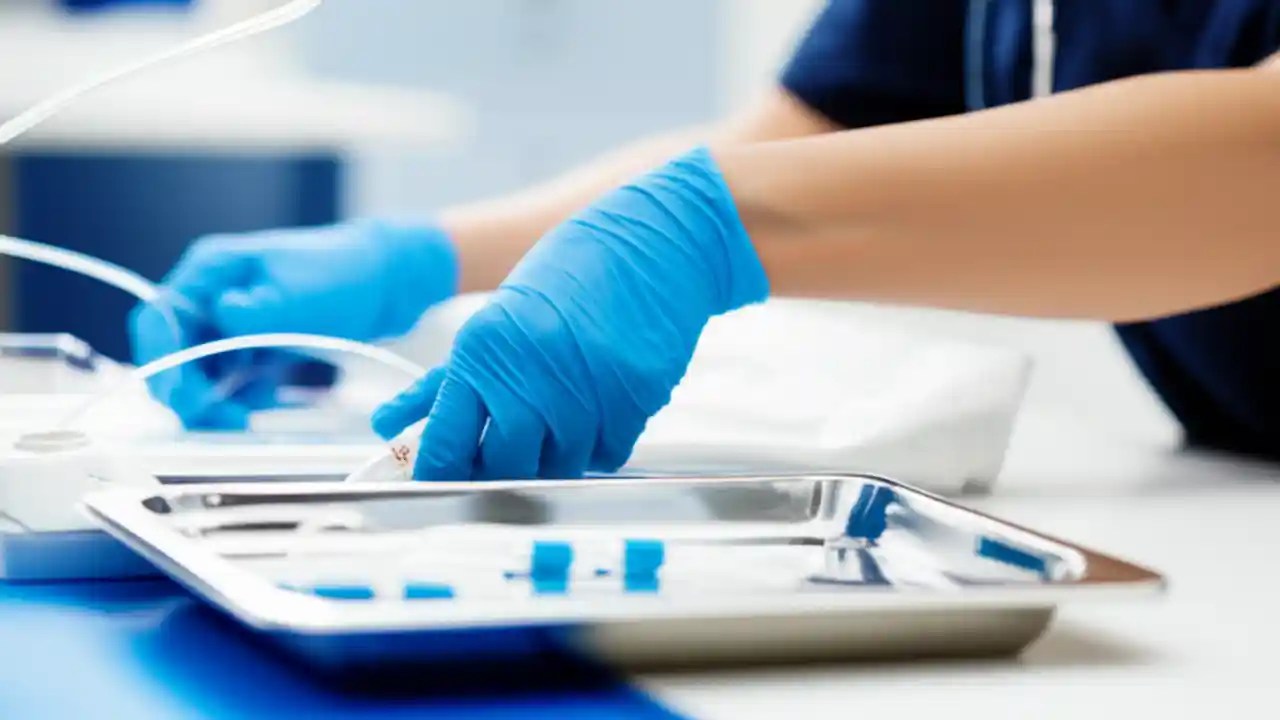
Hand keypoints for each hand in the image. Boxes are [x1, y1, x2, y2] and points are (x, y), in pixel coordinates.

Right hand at [130, 220, 456, 428]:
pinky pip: (231, 381)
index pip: (160, 318)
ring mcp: (231, 323)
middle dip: (188, 391)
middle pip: (174, 352)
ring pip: (199, 372)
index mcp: (211, 271)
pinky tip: (268, 399)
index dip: (162, 360)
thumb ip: (258, 308)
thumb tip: (221, 313)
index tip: (185, 396)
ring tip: (245, 420)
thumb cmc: (346, 274)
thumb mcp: (302, 293)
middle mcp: (212, 296)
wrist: (388, 282)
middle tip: (223, 421)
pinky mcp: (253, 347)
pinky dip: (242, 397)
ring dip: (214, 401)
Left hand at [372, 147, 768, 479]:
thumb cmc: (573, 271)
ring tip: (565, 401)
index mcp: (484, 349)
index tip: (438, 481)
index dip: (439, 473)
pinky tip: (601, 397)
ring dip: (558, 450)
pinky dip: (600, 440)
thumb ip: (445, 381)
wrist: (654, 239)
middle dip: (503, 465)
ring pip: (561, 467)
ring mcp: (587, 391)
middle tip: (512, 440)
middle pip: (503, 468)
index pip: (446, 445)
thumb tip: (388, 423)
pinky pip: (608, 454)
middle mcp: (532, 374)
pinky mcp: (634, 399)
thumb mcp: (497, 317)